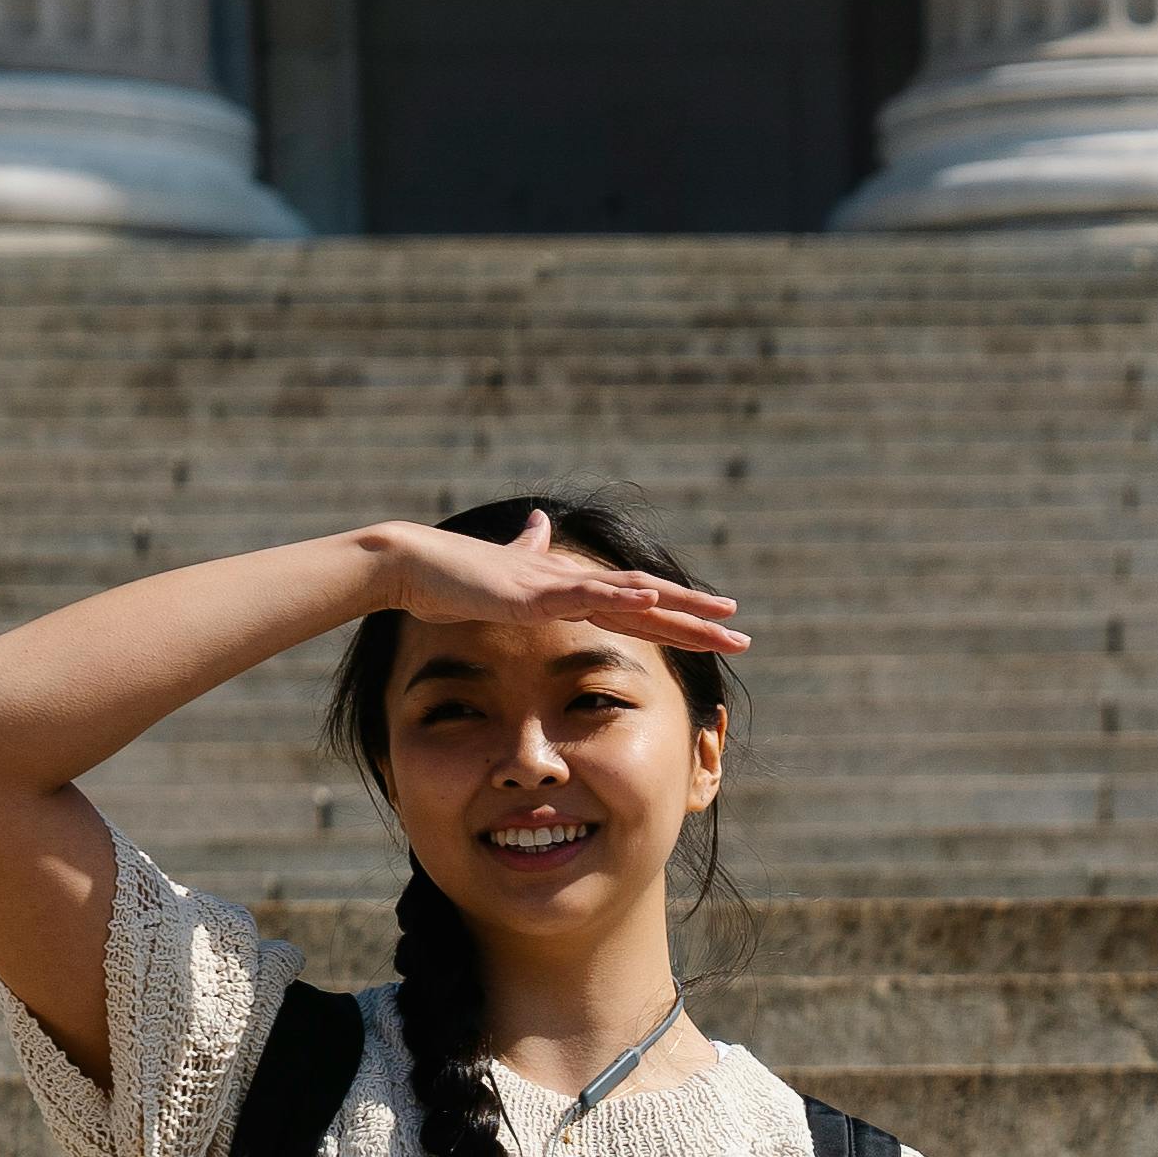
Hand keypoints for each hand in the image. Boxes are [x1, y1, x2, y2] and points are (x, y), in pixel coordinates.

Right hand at [374, 505, 752, 657]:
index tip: (717, 629)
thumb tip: (539, 520)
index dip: (679, 619)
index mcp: (571, 589)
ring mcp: (556, 586)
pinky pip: (585, 595)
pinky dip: (620, 595)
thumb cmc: (456, 575)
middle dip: (697, 623)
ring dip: (678, 607)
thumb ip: (528, 549)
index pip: (638, 607)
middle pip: (649, 605)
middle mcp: (573, 584)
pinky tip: (653, 596)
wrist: (414, 564)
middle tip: (742, 637)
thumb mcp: (504, 569)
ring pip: (631, 596)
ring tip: (720, 615)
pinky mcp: (534, 592)